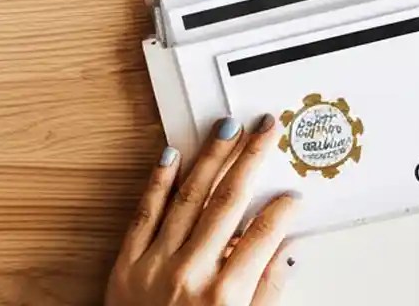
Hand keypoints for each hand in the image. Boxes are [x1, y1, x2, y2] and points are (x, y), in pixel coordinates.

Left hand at [106, 115, 299, 305]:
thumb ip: (267, 292)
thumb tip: (287, 252)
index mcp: (226, 295)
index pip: (264, 233)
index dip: (283, 209)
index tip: (293, 195)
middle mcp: (191, 273)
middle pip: (228, 201)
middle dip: (251, 158)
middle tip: (266, 128)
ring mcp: (155, 265)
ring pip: (188, 197)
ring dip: (211, 156)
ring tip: (227, 128)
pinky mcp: (125, 266)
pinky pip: (143, 213)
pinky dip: (157, 182)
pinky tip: (171, 155)